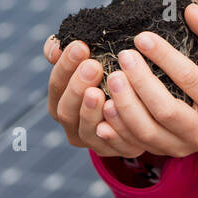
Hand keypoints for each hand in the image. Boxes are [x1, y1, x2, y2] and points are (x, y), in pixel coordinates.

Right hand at [44, 35, 146, 158]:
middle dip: (77, 87)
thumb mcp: (89, 55)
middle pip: (66, 110)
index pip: (57, 84)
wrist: (142, 97)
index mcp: (61, 99)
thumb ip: (68, 49)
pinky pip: (112, 146)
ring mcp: (92, 140)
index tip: (80, 46)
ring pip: (86, 130)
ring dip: (91, 111)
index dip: (65, 66)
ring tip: (99, 92)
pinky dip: (114, 133)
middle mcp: (72, 123)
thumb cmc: (110, 67)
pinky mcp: (114, 150)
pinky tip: (118, 114)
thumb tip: (55, 49)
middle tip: (92, 66)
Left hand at [91, 2, 197, 158]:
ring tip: (111, 81)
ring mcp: (182, 146)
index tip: (141, 37)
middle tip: (122, 57)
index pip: (190, 79)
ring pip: (147, 133)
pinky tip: (103, 110)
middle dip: (141, 83)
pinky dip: (117, 129)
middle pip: (166, 110)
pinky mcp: (164, 153)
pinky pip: (135, 146)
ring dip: (125, 107)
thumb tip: (190, 10)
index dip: (164, 57)